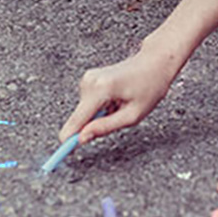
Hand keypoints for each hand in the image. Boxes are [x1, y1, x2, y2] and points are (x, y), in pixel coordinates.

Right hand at [59, 44, 181, 144]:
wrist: (154, 63)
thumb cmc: (149, 87)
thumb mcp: (132, 115)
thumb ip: (105, 128)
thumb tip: (81, 138)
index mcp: (101, 89)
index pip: (77, 120)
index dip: (69, 138)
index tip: (63, 153)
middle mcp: (90, 81)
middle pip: (80, 118)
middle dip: (94, 125)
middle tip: (119, 116)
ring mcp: (87, 78)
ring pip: (85, 112)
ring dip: (100, 115)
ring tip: (120, 104)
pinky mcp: (88, 79)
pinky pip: (89, 104)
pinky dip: (101, 107)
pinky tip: (116, 98)